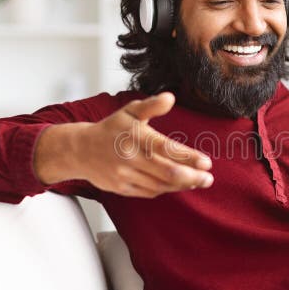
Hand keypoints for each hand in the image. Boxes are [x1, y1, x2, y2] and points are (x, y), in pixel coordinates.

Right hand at [34, 92, 213, 197]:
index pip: (167, 149)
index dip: (189, 158)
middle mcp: (130, 158)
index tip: (207, 163)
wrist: (80, 150)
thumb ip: (151, 106)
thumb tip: (170, 97)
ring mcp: (125, 175)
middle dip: (192, 177)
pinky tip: (178, 185)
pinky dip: (166, 189)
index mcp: (135, 137)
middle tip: (208, 178)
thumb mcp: (129, 112)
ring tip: (198, 181)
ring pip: (160, 185)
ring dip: (182, 185)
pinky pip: (149, 192)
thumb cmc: (111, 129)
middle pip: (167, 172)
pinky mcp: (122, 188)